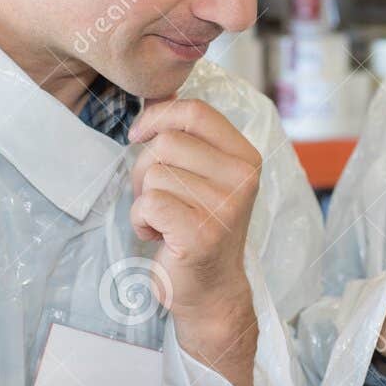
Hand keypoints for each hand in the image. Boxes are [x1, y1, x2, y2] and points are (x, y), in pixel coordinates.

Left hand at [127, 98, 260, 320]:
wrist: (211, 290)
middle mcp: (241, 178)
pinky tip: (159, 235)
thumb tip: (161, 94)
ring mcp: (224, 206)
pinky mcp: (200, 233)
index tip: (140, 135)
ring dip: (144, 198)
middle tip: (157, 197)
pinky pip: (149, 203)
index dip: (158, 116)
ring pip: (153, 174)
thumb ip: (188, 137)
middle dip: (144, 168)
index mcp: (245, 157)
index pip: (196, 112)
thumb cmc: (200, 229)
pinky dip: (141, 220)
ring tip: (164, 220)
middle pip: (166, 143)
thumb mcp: (204, 176)